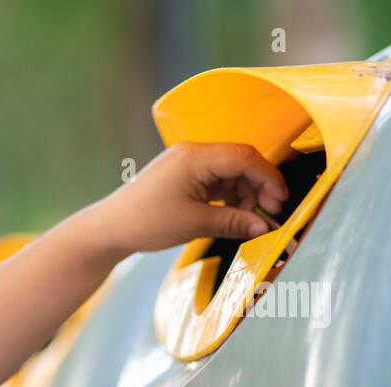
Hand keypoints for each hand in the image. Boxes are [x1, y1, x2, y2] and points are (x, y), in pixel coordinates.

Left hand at [88, 142, 289, 255]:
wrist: (109, 229)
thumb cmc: (145, 222)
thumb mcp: (194, 223)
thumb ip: (233, 222)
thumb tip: (264, 226)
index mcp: (196, 157)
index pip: (245, 157)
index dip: (269, 178)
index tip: (280, 201)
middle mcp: (192, 153)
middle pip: (240, 162)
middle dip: (258, 187)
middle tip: (267, 214)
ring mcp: (186, 164)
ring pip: (229, 173)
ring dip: (243, 194)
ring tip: (246, 220)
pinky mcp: (181, 176)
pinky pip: (215, 181)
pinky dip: (227, 196)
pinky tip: (230, 214)